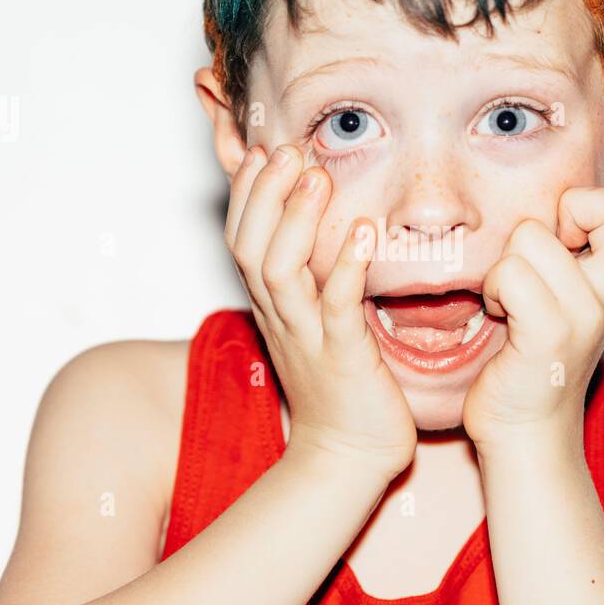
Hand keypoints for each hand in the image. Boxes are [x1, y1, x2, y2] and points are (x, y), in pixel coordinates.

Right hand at [226, 143, 416, 481]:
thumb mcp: (316, 319)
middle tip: (286, 150)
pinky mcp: (344, 358)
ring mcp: (308, 338)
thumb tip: (319, 227)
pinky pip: (337, 308)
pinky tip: (362, 235)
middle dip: (264, 195)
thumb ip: (312, 275)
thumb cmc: (340, 382)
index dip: (248, 193)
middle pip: (250, 247)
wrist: (348, 455)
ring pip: (281, 273)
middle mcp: (281, 317)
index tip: (265, 150)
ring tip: (316, 178)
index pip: (242, 239)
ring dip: (296, 222)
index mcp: (273, 306)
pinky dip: (345, 269)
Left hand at [462, 105, 603, 452]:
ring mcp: (587, 311)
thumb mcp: (552, 293)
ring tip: (508, 303)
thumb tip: (560, 197)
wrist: (523, 432)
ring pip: (536, 236)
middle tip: (555, 245)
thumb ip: (562, 246)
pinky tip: (500, 318)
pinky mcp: (555, 332)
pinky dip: (495, 291)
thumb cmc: (528, 359)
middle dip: (575, 209)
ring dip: (507, 265)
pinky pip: (513, 272)